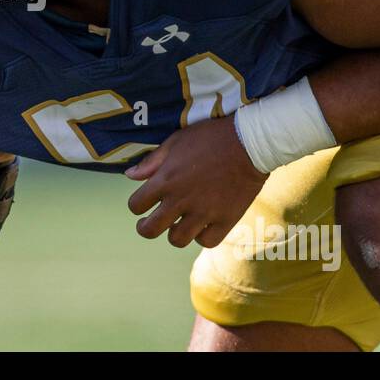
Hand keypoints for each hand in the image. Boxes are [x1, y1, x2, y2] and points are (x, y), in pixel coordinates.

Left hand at [125, 115, 266, 248]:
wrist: (250, 142)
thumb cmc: (210, 138)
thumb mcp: (176, 141)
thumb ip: (152, 161)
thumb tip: (130, 175)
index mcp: (165, 180)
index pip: (136, 205)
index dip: (136, 206)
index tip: (143, 204)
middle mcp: (181, 200)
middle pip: (150, 230)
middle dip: (145, 228)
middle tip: (150, 224)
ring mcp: (203, 212)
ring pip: (177, 240)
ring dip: (174, 233)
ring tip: (178, 224)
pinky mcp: (225, 220)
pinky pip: (206, 241)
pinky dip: (201, 236)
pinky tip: (202, 226)